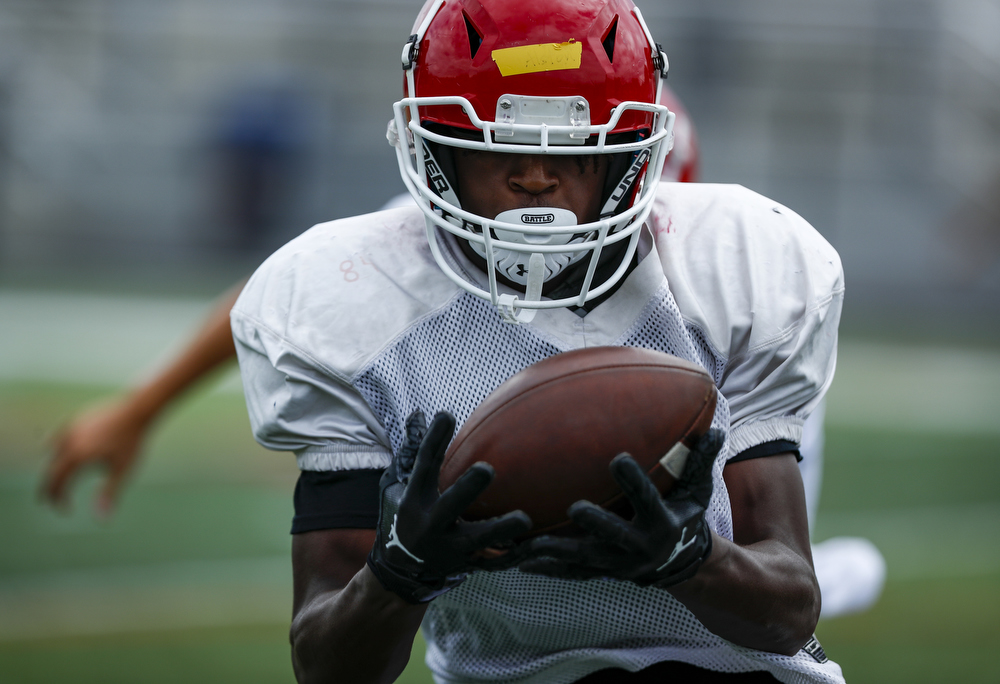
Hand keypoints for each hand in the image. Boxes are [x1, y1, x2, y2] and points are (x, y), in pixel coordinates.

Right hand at [42, 398, 150, 516]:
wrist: (138, 410)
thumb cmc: (133, 441)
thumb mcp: (122, 470)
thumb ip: (109, 493)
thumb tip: (102, 519)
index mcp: (78, 456)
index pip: (57, 483)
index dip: (58, 499)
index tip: (65, 511)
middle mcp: (69, 441)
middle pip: (51, 469)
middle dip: (50, 487)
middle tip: (51, 501)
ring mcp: (71, 428)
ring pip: (53, 452)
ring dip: (53, 468)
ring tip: (55, 479)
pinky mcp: (77, 420)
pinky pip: (59, 437)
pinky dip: (57, 449)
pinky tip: (59, 453)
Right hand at [366, 410, 532, 602]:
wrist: (403, 569)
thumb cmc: (412, 515)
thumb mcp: (406, 486)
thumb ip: (422, 453)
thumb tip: (431, 413)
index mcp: (415, 500)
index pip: (424, 465)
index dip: (434, 441)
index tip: (447, 415)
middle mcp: (430, 524)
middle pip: (449, 505)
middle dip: (467, 489)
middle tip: (487, 469)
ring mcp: (450, 547)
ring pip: (477, 539)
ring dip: (500, 529)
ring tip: (524, 519)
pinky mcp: (468, 564)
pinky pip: (493, 563)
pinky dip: (512, 556)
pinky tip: (536, 547)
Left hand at [519, 429, 723, 587]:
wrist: (678, 562)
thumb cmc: (683, 514)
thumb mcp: (697, 491)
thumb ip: (699, 461)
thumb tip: (716, 428)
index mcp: (661, 522)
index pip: (648, 499)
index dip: (634, 481)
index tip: (618, 459)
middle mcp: (639, 546)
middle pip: (615, 536)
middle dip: (596, 524)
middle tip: (574, 508)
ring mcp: (617, 564)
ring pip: (585, 560)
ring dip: (558, 552)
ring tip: (531, 543)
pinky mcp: (601, 573)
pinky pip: (571, 573)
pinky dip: (548, 569)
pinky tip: (520, 562)